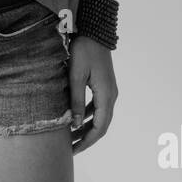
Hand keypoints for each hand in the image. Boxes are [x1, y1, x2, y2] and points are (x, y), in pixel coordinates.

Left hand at [67, 36, 117, 154]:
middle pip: (101, 125)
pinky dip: (87, 116)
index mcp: (106, 95)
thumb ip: (75, 101)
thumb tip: (74, 125)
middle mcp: (111, 95)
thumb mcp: (75, 76)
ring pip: (99, 117)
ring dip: (86, 127)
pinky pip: (97, 107)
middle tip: (70, 148)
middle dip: (86, 138)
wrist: (94, 32)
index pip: (99, 127)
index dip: (87, 141)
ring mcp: (109, 91)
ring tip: (70, 136)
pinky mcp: (103, 85)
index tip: (74, 150)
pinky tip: (74, 118)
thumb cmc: (83, 51)